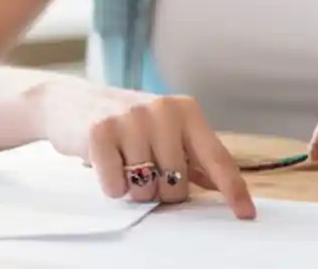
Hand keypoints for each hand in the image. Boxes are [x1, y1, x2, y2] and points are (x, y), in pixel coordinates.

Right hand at [33, 78, 254, 218]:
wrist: (70, 103)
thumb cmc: (125, 123)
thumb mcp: (164, 132)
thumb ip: (192, 158)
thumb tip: (220, 185)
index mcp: (186, 111)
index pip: (217, 157)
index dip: (233, 189)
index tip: (247, 213)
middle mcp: (163, 110)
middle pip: (178, 184)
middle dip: (161, 189)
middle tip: (143, 167)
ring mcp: (131, 119)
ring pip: (147, 189)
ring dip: (134, 189)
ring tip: (123, 162)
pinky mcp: (100, 132)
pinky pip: (116, 187)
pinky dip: (111, 185)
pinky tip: (106, 163)